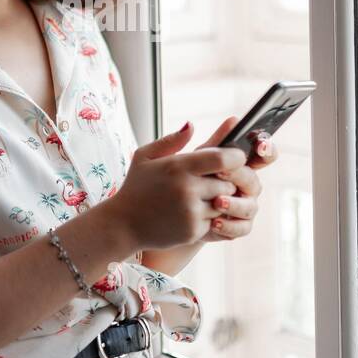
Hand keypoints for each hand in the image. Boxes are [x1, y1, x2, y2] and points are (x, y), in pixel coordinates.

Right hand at [107, 121, 247, 250]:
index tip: (234, 158)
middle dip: (226, 181)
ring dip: (220, 200)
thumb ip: (171, 140)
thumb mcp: (145, 157)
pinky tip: (194, 212)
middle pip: (229, 182)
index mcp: (178, 167)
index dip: (235, 158)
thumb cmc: (136, 187)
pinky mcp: (193, 231)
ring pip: (224, 203)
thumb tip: (192, 125)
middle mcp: (187, 189)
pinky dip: (210, 217)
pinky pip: (216, 221)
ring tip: (204, 196)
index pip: (223, 159)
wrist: (123, 224)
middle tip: (216, 179)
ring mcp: (191, 212)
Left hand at [195, 116, 278, 243]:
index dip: (266, 149)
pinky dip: (229, 226)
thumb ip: (216, 142)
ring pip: (249, 206)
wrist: (172, 213)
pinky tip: (215, 222)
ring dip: (234, 204)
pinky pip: (241, 228)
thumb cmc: (186, 180)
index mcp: (241, 165)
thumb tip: (233, 119)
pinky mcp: (238, 227)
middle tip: (221, 173)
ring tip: (216, 202)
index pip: (264, 154)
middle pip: (253, 180)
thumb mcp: (197, 159)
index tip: (259, 145)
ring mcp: (245, 207)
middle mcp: (248, 185)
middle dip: (239, 176)